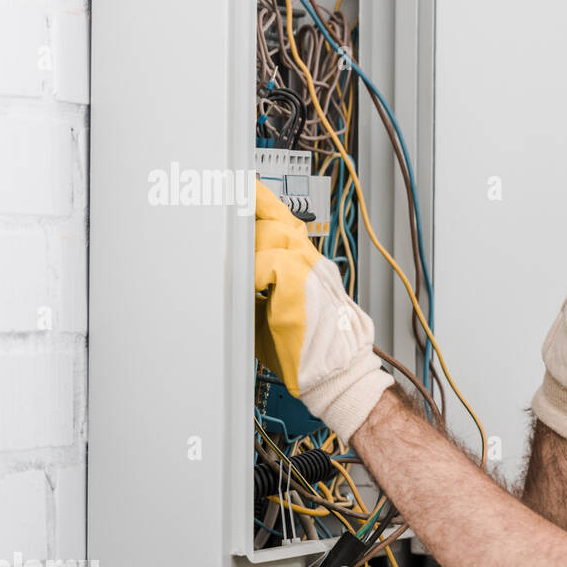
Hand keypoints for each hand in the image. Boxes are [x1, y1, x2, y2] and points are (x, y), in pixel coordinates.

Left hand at [254, 180, 392, 442]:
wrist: (338, 377)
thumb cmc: (310, 353)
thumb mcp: (278, 312)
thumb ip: (261, 288)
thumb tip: (232, 277)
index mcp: (309, 268)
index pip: (285, 223)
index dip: (262, 204)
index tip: (243, 190)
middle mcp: (313, 265)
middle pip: (279, 220)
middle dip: (251, 209)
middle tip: (227, 200)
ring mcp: (312, 275)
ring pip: (276, 234)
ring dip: (250, 240)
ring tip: (232, 248)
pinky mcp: (303, 290)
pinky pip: (272, 264)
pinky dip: (254, 270)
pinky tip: (247, 282)